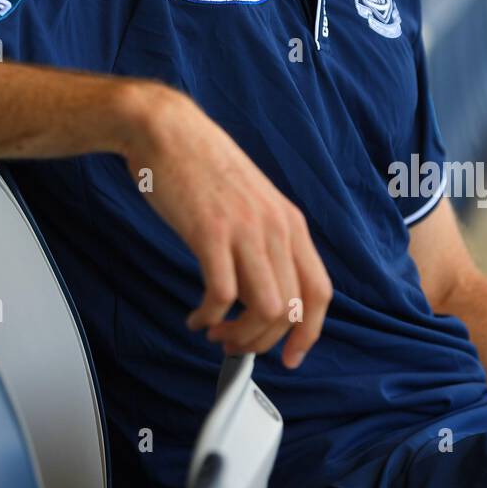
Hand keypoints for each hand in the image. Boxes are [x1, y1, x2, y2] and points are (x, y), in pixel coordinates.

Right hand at [121, 84, 332, 368]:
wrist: (167, 130)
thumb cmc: (202, 166)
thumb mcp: (253, 201)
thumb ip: (264, 240)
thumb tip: (263, 292)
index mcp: (290, 221)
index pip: (319, 291)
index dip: (309, 333)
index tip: (290, 357)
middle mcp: (276, 227)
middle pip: (291, 310)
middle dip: (262, 341)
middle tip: (232, 343)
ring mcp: (245, 229)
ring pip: (265, 310)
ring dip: (239, 335)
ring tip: (215, 331)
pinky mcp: (210, 232)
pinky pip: (222, 295)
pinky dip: (209, 317)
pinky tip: (195, 316)